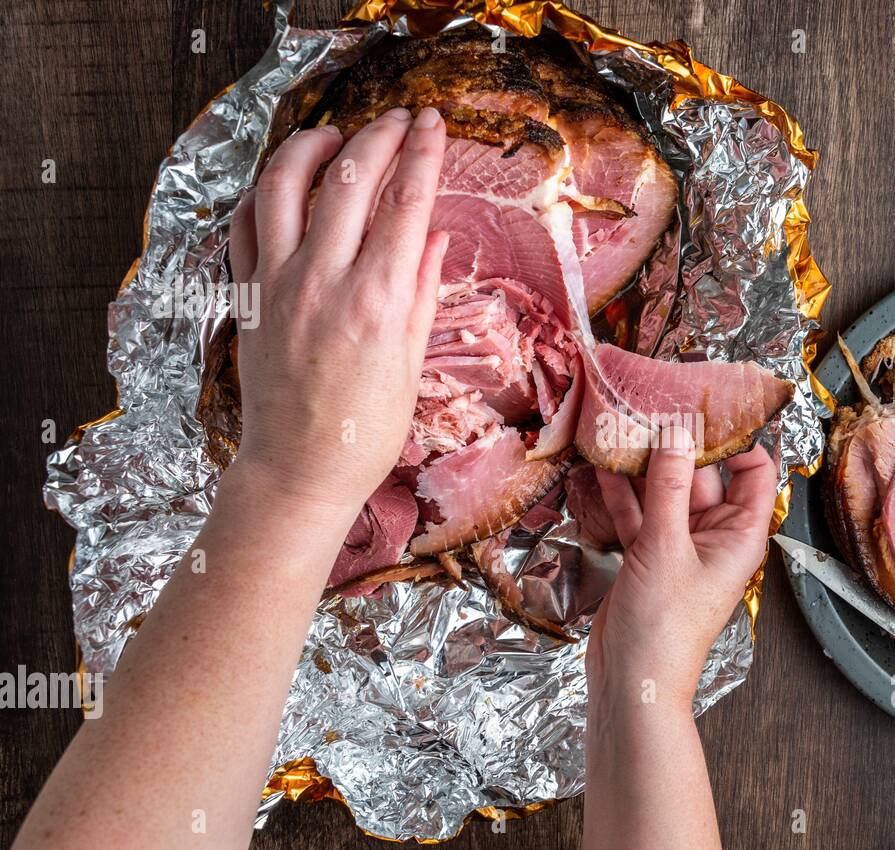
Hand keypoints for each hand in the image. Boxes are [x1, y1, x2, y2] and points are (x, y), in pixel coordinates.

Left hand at [226, 106, 447, 515]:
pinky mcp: (247, 295)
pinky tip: (286, 183)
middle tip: (399, 119)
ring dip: (313, 146)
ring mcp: (278, 284)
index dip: (422, 153)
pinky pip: (246, 223)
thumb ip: (421, 289)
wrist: (299, 470)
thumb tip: (434, 235)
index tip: (432, 124)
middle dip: (379, 136)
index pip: (406, 203)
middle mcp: (325, 282)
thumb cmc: (365, 430)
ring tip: (336, 135)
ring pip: (286, 185)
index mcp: (378, 301)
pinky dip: (265, 190)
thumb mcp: (411, 361)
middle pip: (351, 179)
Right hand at [590, 428, 779, 711]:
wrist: (632, 682)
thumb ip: (669, 487)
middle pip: (704, 476)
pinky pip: (639, 514)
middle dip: (680, 443)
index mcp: (741, 536)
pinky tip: (603, 465)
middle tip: (655, 404)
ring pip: (666, 492)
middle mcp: (715, 537)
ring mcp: (679, 547)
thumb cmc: (665, 629)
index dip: (738, 438)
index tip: (712, 405)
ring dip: (646, 465)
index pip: (754, 472)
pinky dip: (623, 493)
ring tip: (624, 425)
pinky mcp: (648, 557)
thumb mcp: (667, 547)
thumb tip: (678, 434)